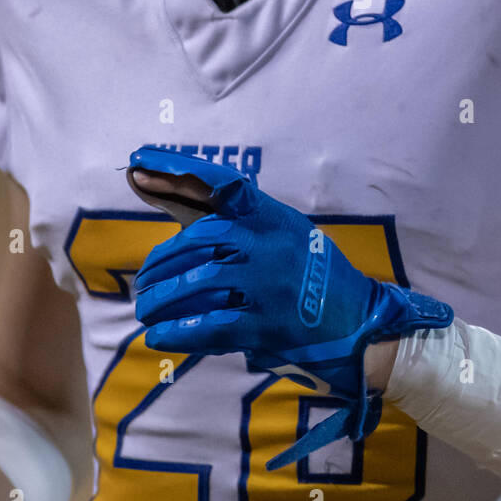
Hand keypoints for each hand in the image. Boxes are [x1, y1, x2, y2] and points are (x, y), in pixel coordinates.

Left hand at [126, 145, 452, 468]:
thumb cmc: (311, 275)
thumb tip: (155, 186)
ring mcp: (268, 286)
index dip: (178, 171)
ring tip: (148, 310)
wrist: (362, 326)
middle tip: (146, 281)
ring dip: (163, 300)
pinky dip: (178, 332)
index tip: (137, 164)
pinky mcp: (266, 326)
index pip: (222, 184)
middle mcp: (270, 245)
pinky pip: (209, 326)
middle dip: (163, 261)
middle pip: (199, 240)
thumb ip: (225, 218)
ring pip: (197, 284)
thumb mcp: (280, 235)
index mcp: (274, 217)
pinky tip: (160, 336)